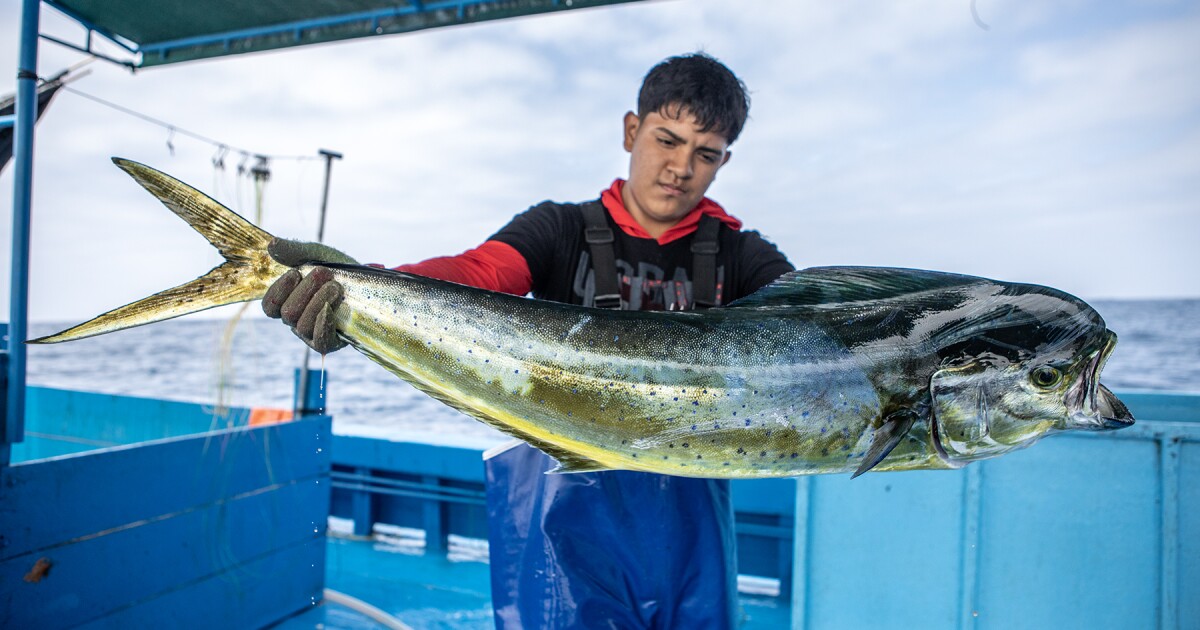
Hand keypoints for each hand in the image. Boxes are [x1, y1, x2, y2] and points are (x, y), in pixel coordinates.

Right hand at [262, 238, 357, 353]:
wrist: (370, 283)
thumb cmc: (338, 270)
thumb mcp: (317, 255)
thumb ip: (294, 251)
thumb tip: (272, 245)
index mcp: (288, 302)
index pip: (270, 306)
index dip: (278, 291)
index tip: (294, 273)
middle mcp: (296, 320)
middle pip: (287, 314)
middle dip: (305, 290)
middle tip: (323, 273)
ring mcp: (312, 334)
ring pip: (302, 325)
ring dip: (318, 302)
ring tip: (335, 286)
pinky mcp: (331, 342)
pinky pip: (320, 341)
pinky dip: (322, 324)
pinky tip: (330, 308)